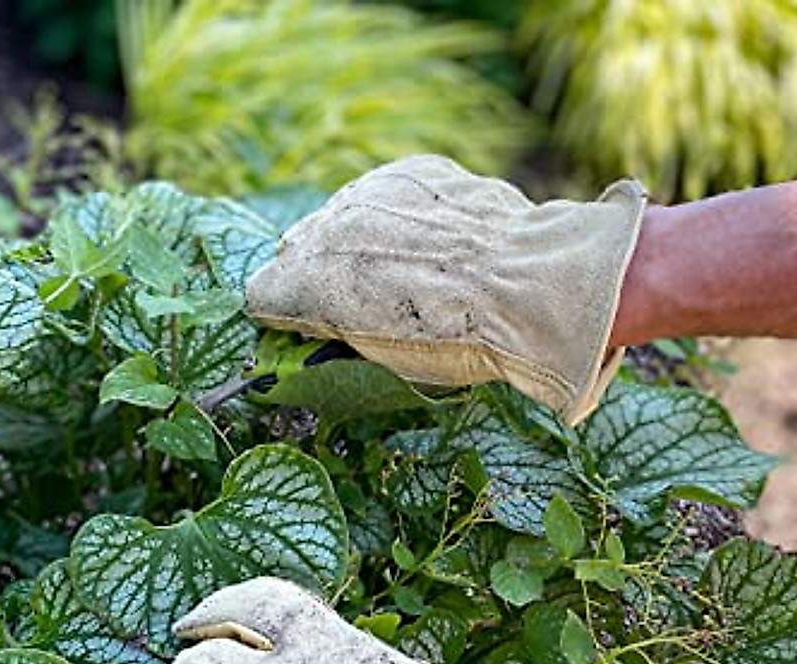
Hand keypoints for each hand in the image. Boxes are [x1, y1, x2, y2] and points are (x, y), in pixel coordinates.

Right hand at [247, 155, 646, 425]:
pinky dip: (403, 217)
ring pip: (343, 214)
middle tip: (363, 302)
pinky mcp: (412, 170)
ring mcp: (370, 191)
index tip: (313, 329)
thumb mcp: (385, 360)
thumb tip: (326, 330)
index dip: (289, 314)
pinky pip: (390, 194)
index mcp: (313, 283)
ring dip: (362, 240)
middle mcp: (327, 226)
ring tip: (409, 271)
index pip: (264, 293)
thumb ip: (341, 336)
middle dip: (321, 272)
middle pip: (299, 246)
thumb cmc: (459, 343)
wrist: (532, 289)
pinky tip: (437, 244)